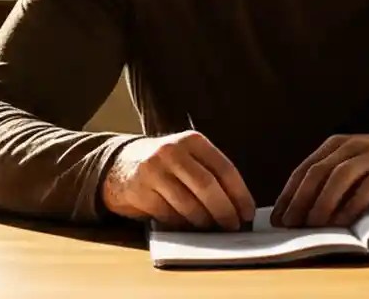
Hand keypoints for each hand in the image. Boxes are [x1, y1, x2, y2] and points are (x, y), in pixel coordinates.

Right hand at [102, 131, 255, 230]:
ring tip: (213, 228)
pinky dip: (183, 225)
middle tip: (233, 226)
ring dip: (205, 222)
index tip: (248, 213)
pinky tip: (190, 228)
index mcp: (192, 140)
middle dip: (224, 211)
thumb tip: (239, 206)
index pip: (224, 168)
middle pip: (207, 186)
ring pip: (189, 204)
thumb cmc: (166, 165)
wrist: (120, 165)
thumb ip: (211, 172)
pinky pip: (170, 216)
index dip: (240, 194)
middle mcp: (172, 151)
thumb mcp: (188, 156)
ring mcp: (154, 171)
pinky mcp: (141, 191)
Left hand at [272, 133, 368, 227]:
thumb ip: (331, 181)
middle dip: (301, 199)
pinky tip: (343, 222)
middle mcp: (355, 145)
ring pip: (342, 176)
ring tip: (314, 225)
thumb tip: (298, 212)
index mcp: (338, 144)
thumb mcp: (354, 167)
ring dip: (324, 202)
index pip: (306, 168)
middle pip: (320, 171)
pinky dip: (353, 204)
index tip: (277, 218)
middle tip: (291, 225)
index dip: (289, 194)